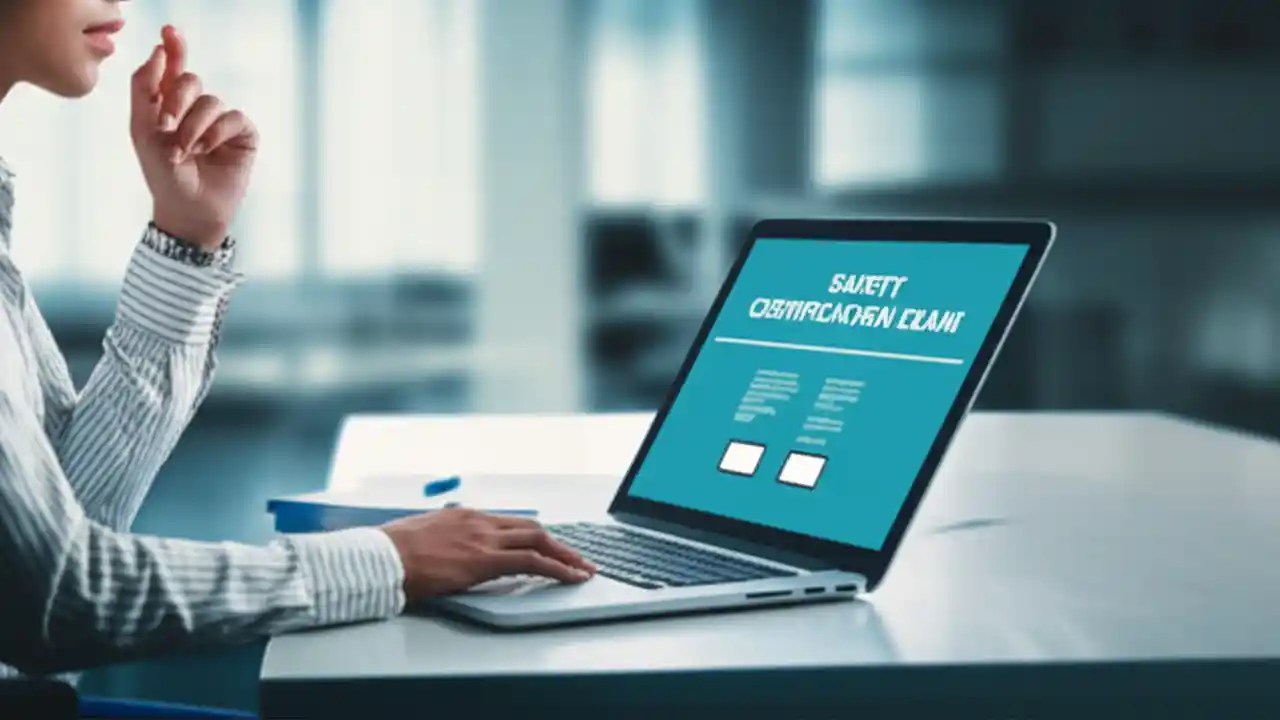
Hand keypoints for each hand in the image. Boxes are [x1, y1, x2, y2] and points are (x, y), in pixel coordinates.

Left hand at [130, 25, 257, 249]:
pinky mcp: (243, 135)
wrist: (188, 210)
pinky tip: (207, 151)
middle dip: (176, 101)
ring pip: (210, 101)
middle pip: (189, 80)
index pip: (172, 69)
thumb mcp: (143, 131)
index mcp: (170, 105)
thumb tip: (158, 51)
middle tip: (166, 125)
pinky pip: (233, 118)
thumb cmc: (163, 175)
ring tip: (185, 152)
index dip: (173, 48)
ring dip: (193, 128)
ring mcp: (221, 121)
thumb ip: (145, 89)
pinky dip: (216, 133)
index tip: (170, 32)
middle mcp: (197, 109)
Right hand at [380, 508, 597, 599]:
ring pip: (538, 541)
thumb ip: (441, 539)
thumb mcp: (420, 536)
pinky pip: (532, 561)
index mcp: (464, 516)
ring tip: (583, 570)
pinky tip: (570, 578)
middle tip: (577, 557)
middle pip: (531, 528)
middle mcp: (479, 521)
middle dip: (559, 543)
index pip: (510, 523)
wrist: (379, 557)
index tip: (549, 545)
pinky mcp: (484, 560)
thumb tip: (444, 548)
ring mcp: (483, 538)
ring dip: (566, 555)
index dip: (534, 535)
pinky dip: (557, 568)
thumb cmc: (390, 552)